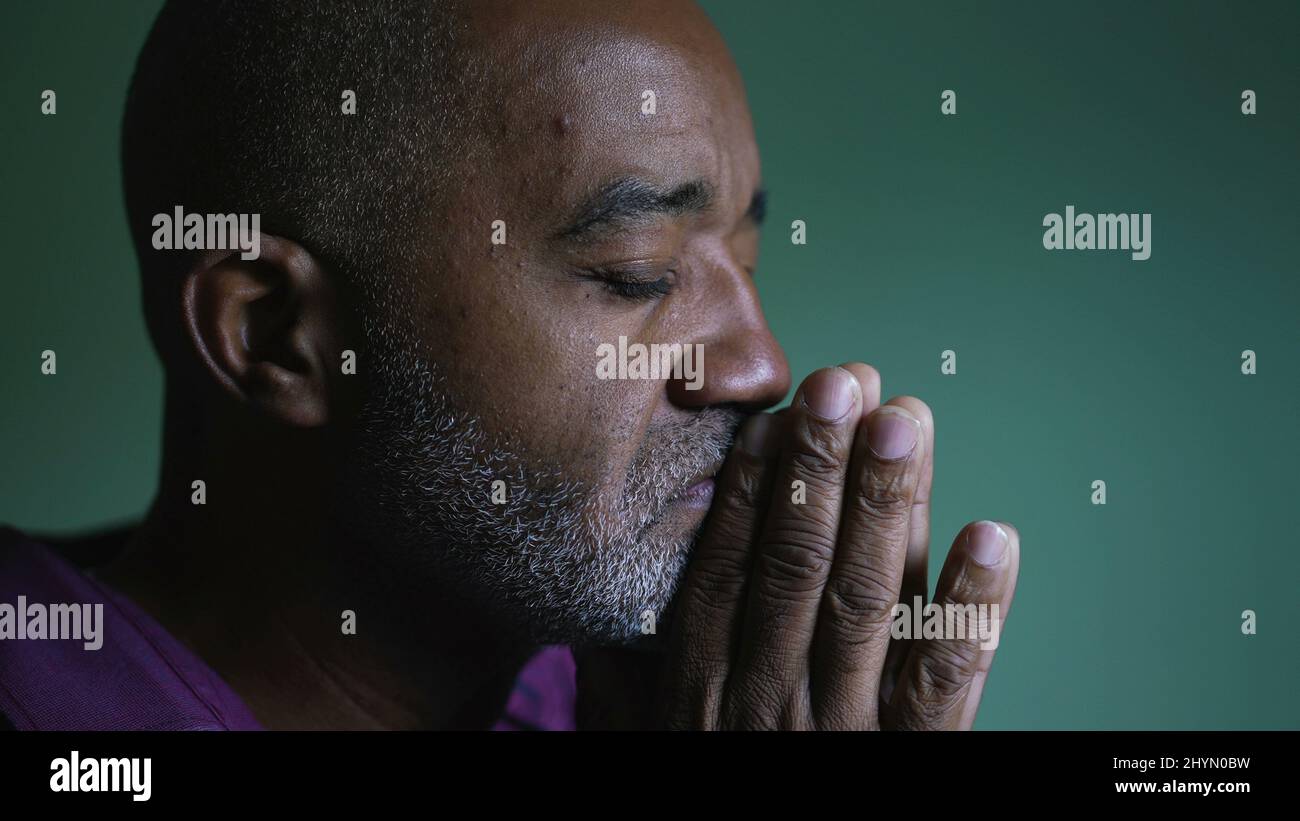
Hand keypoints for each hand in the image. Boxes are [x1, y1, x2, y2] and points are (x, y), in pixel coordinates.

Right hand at [575, 364, 1019, 729]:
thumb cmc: (695, 772)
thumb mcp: (632, 727)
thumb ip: (618, 657)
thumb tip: (593, 575)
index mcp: (701, 678)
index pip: (729, 561)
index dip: (756, 482)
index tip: (779, 410)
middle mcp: (768, 693)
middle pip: (798, 565)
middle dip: (822, 467)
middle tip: (843, 380)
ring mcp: (842, 727)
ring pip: (868, 603)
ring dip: (889, 506)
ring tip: (906, 418)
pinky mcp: (910, 756)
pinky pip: (943, 681)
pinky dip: (971, 606)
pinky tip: (994, 536)